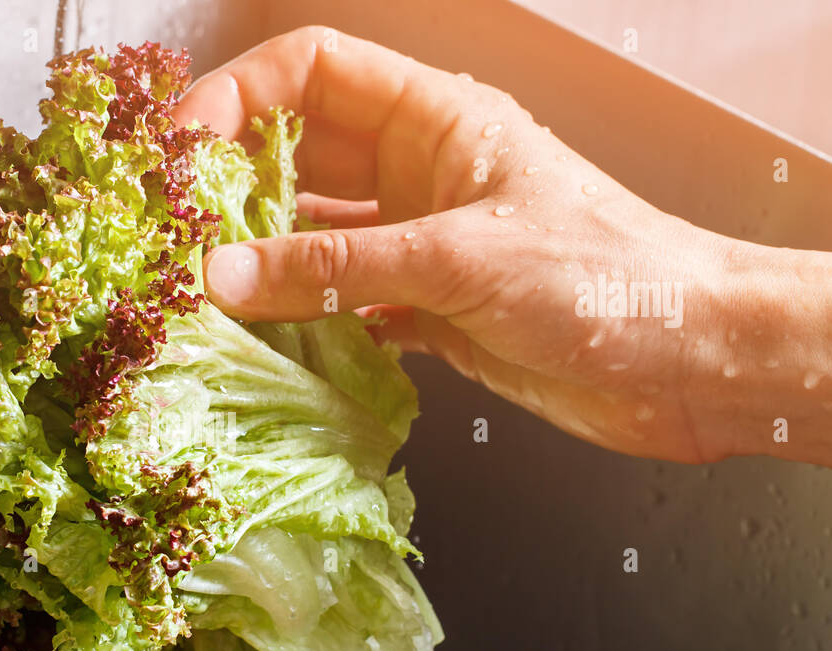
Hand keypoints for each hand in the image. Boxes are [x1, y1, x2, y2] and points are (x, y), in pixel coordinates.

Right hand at [177, 27, 831, 467]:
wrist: (689, 361)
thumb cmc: (609, 277)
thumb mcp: (458, 258)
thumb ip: (335, 266)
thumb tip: (228, 276)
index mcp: (435, 122)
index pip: (312, 74)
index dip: (239, 97)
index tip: (182, 149)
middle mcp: (419, 175)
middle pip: (298, 155)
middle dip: (233, 186)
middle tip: (175, 231)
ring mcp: (419, 244)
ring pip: (312, 236)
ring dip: (262, 260)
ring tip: (204, 293)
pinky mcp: (426, 310)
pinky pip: (339, 303)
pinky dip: (302, 319)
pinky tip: (269, 340)